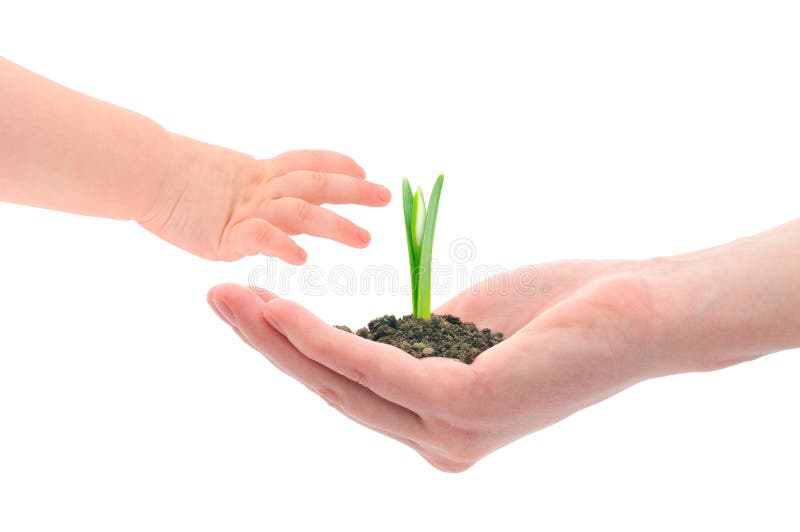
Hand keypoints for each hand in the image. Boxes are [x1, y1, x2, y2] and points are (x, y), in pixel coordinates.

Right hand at [138, 134, 390, 263]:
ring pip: (299, 209)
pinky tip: (302, 257)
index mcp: (258, 171)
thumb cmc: (170, 174)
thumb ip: (248, 192)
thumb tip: (267, 208)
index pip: (306, 161)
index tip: (363, 169)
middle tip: (385, 198)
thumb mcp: (220, 179)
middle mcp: (259, 186)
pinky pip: (260, 236)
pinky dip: (281, 244)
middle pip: (316, 182)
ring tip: (364, 239)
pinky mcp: (225, 235)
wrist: (139, 171)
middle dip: (353, 190)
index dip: (337, 163)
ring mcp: (244, 209)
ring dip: (335, 223)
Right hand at [207, 260, 666, 471]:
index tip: (250, 303)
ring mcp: (452, 430)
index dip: (291, 347)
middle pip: (333, 389)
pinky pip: (378, 368)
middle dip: (269, 343)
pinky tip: (286, 313)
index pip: (348, 384)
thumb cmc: (560, 313)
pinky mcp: (467, 407)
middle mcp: (439, 437)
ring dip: (282, 339)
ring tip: (234, 297)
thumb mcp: (468, 326)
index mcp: (438, 417)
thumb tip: (376, 333)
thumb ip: (418, 340)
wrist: (640, 309)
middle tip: (218, 297)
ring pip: (344, 382)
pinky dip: (327, 340)